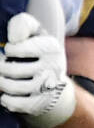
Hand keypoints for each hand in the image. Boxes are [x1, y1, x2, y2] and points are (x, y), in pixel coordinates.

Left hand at [0, 12, 74, 127]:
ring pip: (11, 87)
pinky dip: (6, 99)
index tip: (12, 50)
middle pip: (10, 70)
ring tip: (4, 79)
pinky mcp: (42, 103)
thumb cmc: (37, 51)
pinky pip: (16, 103)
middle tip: (4, 66)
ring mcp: (48, 88)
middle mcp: (53, 68)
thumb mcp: (34, 33)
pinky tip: (7, 94)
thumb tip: (15, 39)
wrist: (55, 80)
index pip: (15, 49)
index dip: (9, 50)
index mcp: (51, 48)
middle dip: (1, 67)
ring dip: (2, 83)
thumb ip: (23, 24)